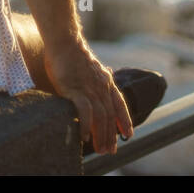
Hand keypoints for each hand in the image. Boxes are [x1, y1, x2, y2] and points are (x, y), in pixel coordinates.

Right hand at [42, 38, 133, 153]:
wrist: (65, 42)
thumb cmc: (74, 54)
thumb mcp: (92, 67)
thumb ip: (99, 76)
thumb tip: (107, 75)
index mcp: (106, 81)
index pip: (120, 104)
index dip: (125, 120)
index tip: (129, 134)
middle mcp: (102, 86)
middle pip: (110, 115)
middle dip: (111, 135)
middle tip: (110, 150)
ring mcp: (89, 88)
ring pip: (100, 116)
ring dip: (101, 135)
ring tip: (100, 149)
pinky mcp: (75, 89)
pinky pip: (84, 111)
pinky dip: (86, 125)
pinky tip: (84, 137)